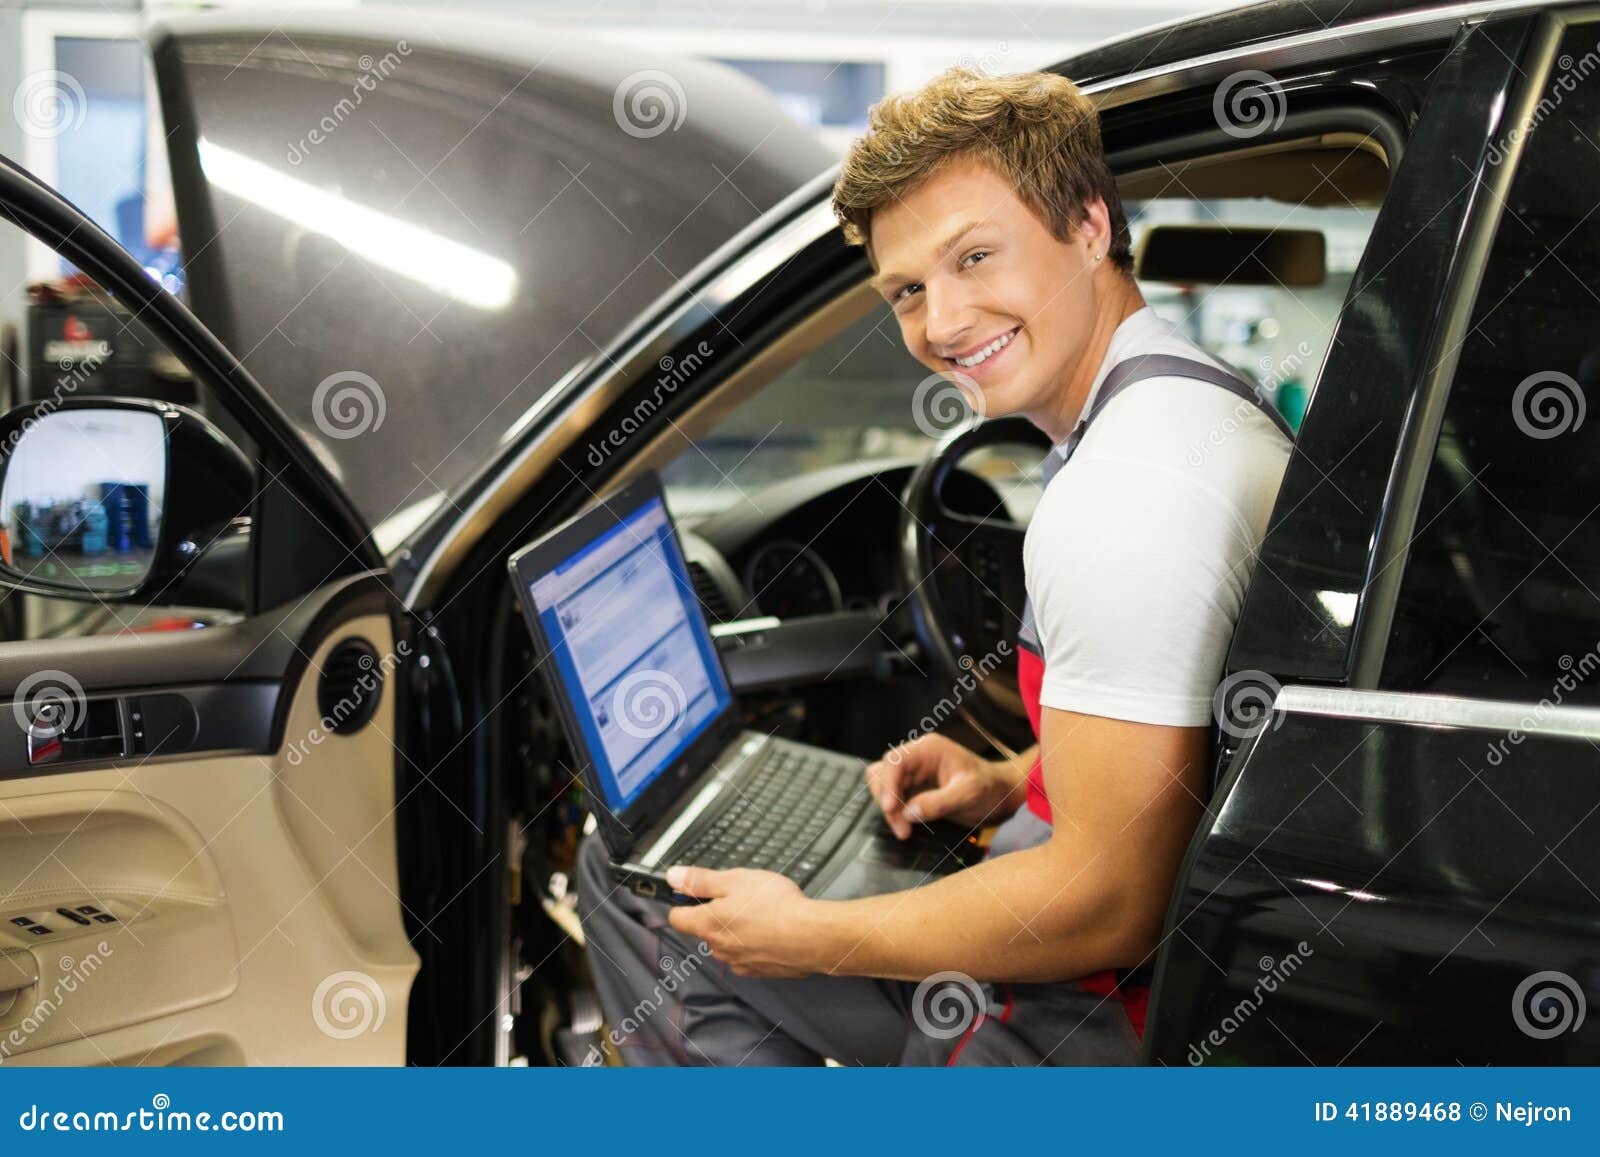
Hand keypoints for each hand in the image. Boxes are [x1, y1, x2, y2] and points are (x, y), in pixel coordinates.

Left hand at [665, 865, 820, 976]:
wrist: (810, 937)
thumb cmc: (777, 907)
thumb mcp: (735, 880)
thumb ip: (701, 880)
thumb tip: (674, 877)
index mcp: (708, 924)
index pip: (677, 918)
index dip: (682, 903)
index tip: (690, 894)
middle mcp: (718, 948)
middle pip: (705, 929)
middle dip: (717, 913)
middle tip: (740, 897)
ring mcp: (738, 962)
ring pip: (727, 942)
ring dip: (737, 929)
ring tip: (761, 912)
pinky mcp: (758, 970)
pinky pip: (747, 954)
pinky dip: (755, 943)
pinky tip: (771, 930)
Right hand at [865, 733, 1026, 838]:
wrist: (1000, 795)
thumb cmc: (989, 788)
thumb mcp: (968, 794)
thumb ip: (938, 803)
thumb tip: (908, 813)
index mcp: (929, 750)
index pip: (896, 761)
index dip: (888, 784)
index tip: (891, 808)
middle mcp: (917, 758)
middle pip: (884, 773)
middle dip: (888, 801)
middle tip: (902, 828)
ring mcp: (914, 773)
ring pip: (883, 785)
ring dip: (889, 809)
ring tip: (904, 830)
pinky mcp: (914, 788)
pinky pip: (893, 798)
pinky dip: (895, 813)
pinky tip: (907, 826)